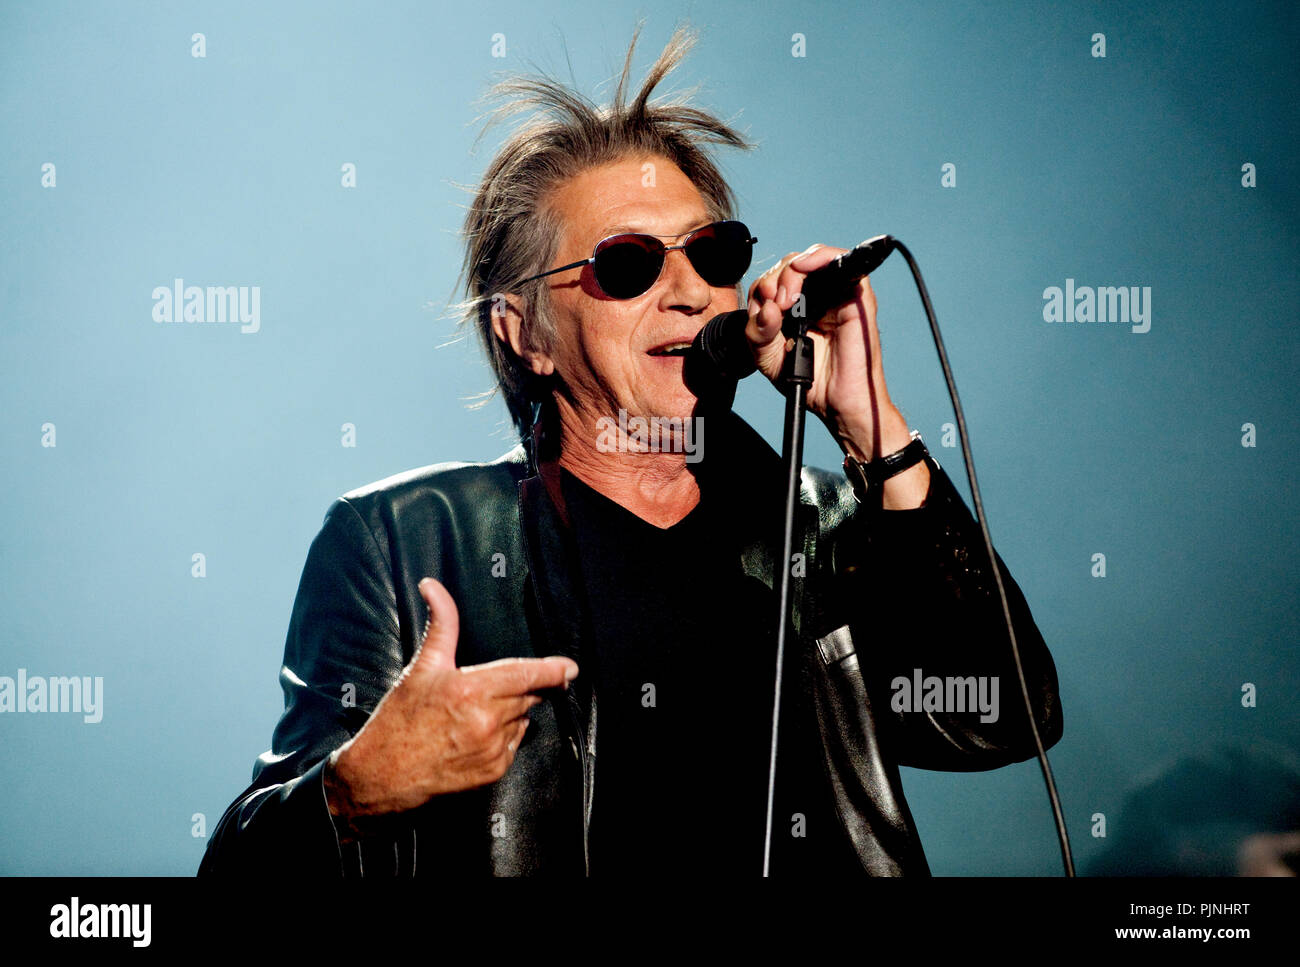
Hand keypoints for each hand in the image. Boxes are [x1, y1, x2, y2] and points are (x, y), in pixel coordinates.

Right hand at [324, 577, 578, 828]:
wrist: (381, 775)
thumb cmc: (399, 720)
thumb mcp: (421, 668)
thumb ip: (441, 625)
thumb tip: (433, 587)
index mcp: (470, 690)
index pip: (526, 673)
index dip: (553, 670)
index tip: (570, 668)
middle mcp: (486, 720)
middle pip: (527, 695)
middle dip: (519, 688)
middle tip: (489, 691)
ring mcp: (491, 748)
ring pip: (522, 719)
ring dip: (510, 713)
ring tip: (472, 715)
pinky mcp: (493, 771)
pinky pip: (513, 744)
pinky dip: (503, 737)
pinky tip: (474, 735)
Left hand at [745, 244, 928, 507]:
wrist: (835, 404)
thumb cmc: (809, 381)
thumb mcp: (768, 356)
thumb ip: (757, 330)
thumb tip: (767, 305)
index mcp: (795, 308)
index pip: (773, 280)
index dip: (762, 289)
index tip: (762, 311)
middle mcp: (817, 297)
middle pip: (791, 264)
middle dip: (775, 279)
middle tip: (775, 305)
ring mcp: (838, 294)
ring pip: (814, 257)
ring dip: (793, 269)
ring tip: (786, 298)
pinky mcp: (857, 296)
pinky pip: (843, 262)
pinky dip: (821, 257)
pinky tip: (804, 270)